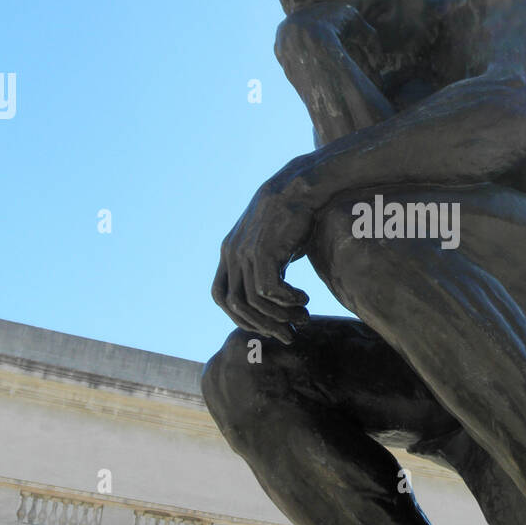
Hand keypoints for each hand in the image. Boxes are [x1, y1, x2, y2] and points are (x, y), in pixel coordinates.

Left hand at [211, 175, 313, 344]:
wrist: (299, 188)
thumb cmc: (292, 218)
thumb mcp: (273, 246)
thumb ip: (267, 269)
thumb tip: (277, 301)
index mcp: (229, 253)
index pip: (221, 296)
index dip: (240, 316)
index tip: (265, 324)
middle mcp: (231, 254)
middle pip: (235, 306)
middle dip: (262, 326)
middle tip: (288, 335)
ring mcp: (244, 253)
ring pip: (254, 302)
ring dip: (281, 316)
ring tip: (303, 317)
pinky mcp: (261, 252)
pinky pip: (268, 291)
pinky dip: (287, 301)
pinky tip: (304, 298)